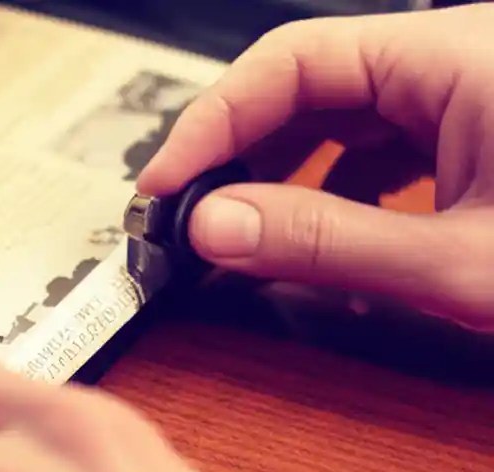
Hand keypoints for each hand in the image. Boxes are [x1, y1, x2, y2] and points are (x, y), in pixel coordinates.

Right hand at [139, 5, 493, 331]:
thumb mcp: (460, 261)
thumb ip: (329, 243)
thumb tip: (212, 226)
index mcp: (454, 56)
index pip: (291, 59)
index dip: (213, 122)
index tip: (164, 184)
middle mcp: (456, 61)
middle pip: (307, 87)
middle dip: (239, 153)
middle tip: (183, 215)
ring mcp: (467, 97)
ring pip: (339, 121)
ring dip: (281, 179)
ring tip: (235, 235)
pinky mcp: (474, 138)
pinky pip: (378, 150)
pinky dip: (333, 196)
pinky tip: (313, 245)